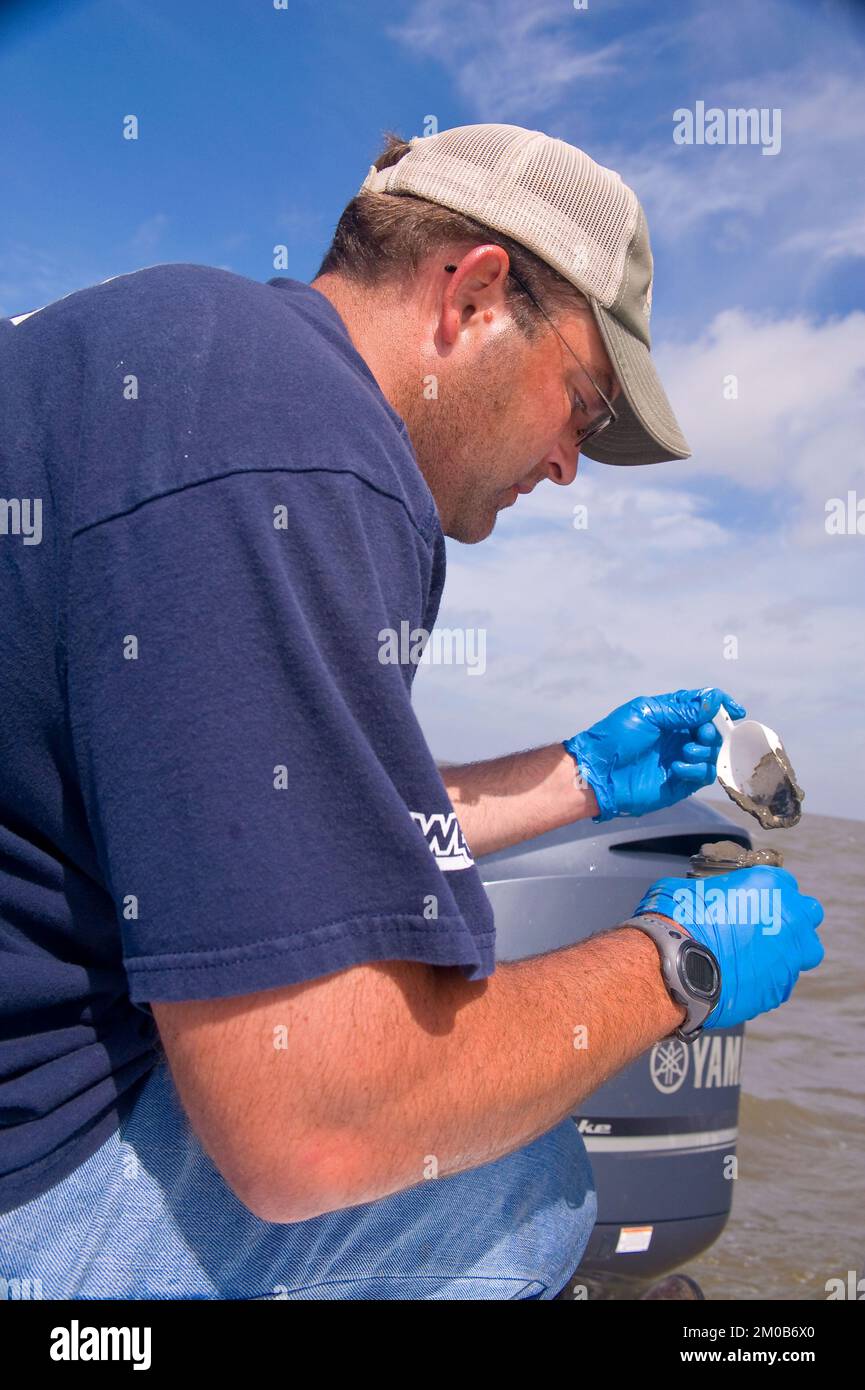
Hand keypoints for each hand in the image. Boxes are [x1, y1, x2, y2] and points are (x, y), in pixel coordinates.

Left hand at [563, 687, 746, 820]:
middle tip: (701, 734)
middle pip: (713, 731)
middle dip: (713, 731)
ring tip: (685, 751)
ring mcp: (681, 759)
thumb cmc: (616, 738)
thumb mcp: (648, 714)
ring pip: (713, 754)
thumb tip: (712, 703)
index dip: (721, 705)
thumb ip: (681, 710)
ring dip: (705, 750)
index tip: (735, 710)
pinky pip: (704, 775)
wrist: (599, 772)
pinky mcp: (680, 783)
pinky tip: (677, 767)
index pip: (703, 706)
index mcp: (670, 716)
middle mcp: (678, 737)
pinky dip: (696, 769)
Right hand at [634, 867, 824, 1027]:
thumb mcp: (689, 888)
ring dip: (784, 952)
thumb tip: (703, 896)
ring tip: (753, 956)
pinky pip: (780, 982)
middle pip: (808, 915)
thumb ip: (712, 891)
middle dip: (791, 920)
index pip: (785, 884)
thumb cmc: (678, 919)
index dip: (767, 893)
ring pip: (802, 953)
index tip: (751, 901)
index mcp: (771, 886)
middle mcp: (790, 921)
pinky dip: (766, 979)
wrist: (675, 966)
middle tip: (764, 926)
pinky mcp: (778, 990)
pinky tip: (739, 977)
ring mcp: (788, 959)